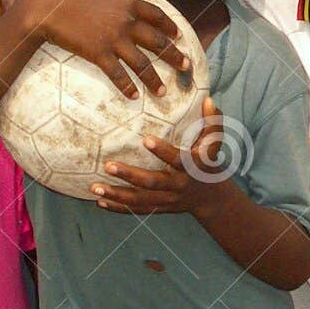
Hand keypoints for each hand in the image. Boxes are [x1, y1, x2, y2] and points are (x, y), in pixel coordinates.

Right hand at [26, 0, 189, 96]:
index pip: (158, 16)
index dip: (170, 28)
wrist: (45, 7)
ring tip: (163, 92)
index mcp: (128, 3)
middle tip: (186, 67)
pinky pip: (119, 74)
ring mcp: (114, 39)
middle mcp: (126, 22)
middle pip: (158, 42)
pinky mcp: (99, 54)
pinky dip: (128, 87)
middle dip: (174, 57)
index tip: (179, 37)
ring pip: (142, 64)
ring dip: (155, 80)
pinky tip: (134, 96)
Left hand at [90, 96, 226, 216]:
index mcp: (191, 167)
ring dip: (117, 194)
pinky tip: (100, 201)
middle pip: (152, 182)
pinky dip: (118, 207)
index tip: (146, 140)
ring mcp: (167, 198)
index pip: (177, 159)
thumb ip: (212, 121)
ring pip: (140, 199)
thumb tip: (208, 99)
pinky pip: (137, 210)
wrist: (211, 197)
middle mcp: (178, 184)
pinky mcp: (158, 207)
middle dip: (129, 175)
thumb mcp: (215, 142)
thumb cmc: (208, 162)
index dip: (163, 151)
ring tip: (95, 187)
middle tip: (108, 165)